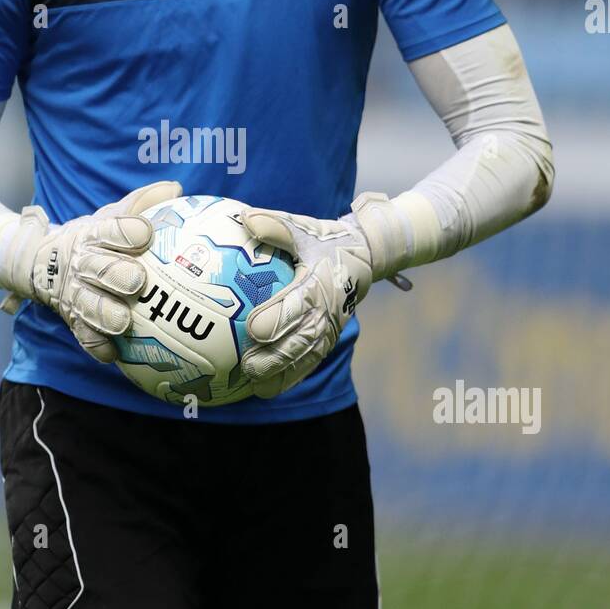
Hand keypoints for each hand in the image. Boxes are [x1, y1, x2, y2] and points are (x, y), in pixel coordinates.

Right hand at [0, 180, 181, 362]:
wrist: (41, 262)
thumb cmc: (94, 238)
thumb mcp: (110, 215)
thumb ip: (142, 202)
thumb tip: (175, 189)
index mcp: (94, 234)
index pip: (110, 228)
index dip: (127, 231)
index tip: (145, 233)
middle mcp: (82, 263)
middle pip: (98, 268)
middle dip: (116, 275)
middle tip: (137, 280)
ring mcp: (74, 293)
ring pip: (88, 305)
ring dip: (105, 314)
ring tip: (123, 322)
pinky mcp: (72, 318)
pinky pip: (83, 335)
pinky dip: (96, 345)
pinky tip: (112, 354)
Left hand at [238, 205, 373, 398]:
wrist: (365, 255)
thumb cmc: (324, 240)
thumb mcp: (303, 228)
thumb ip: (276, 225)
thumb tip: (245, 219)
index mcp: (320, 282)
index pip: (299, 303)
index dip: (278, 318)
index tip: (254, 327)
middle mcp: (327, 310)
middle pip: (301, 339)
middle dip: (276, 357)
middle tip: (249, 367)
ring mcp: (330, 328)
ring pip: (306, 357)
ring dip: (282, 373)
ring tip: (256, 387)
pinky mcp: (329, 339)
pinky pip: (310, 362)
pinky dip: (291, 376)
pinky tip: (267, 390)